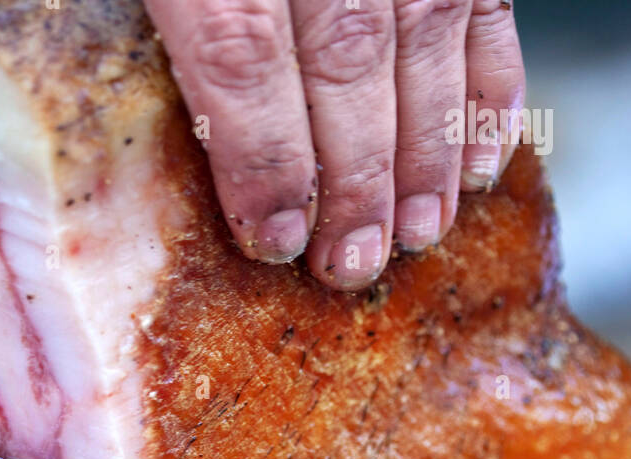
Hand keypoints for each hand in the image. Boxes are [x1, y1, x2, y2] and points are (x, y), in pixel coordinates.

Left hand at [144, 0, 524, 289]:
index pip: (243, 60)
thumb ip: (139, 13)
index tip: (274, 238)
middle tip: (353, 261)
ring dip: (430, 149)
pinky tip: (480, 154)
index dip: (264, 163)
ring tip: (421, 230)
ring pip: (424, 37)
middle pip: (345, 64)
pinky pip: (482, 2)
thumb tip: (149, 121)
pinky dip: (491, 81)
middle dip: (357, 180)